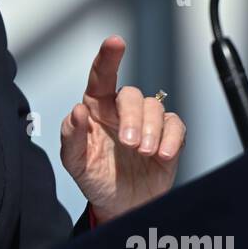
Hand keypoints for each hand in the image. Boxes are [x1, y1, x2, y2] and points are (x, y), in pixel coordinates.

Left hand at [59, 35, 185, 224]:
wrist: (120, 207)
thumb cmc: (95, 178)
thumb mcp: (75, 162)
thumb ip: (71, 136)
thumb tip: (77, 110)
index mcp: (97, 110)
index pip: (101, 78)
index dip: (108, 58)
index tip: (115, 42)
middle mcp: (122, 112)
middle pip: (132, 95)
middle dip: (132, 117)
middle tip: (129, 144)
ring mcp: (146, 124)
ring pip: (155, 108)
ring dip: (151, 130)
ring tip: (143, 153)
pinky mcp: (168, 138)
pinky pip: (176, 126)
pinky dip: (171, 138)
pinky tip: (162, 155)